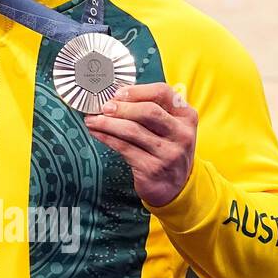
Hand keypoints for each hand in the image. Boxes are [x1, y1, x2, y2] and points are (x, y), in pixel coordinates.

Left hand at [84, 83, 197, 206]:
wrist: (173, 187)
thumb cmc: (165, 148)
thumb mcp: (169, 127)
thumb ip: (152, 109)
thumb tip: (115, 96)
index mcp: (186, 117)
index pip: (163, 93)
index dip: (137, 90)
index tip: (117, 93)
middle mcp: (182, 134)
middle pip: (148, 111)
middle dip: (121, 107)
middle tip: (103, 107)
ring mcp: (168, 153)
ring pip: (133, 130)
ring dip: (107, 123)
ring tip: (91, 119)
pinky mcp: (152, 168)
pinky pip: (124, 147)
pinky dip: (106, 137)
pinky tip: (96, 132)